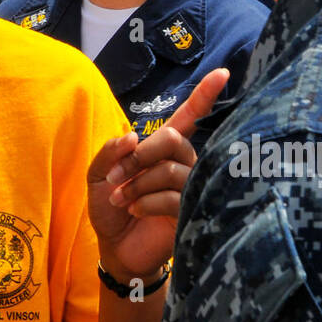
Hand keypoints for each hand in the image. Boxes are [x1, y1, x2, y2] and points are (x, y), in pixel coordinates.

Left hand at [87, 68, 229, 282]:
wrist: (114, 248)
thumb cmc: (110, 207)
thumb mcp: (99, 174)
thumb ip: (111, 152)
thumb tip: (134, 137)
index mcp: (161, 148)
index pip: (188, 116)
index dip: (204, 95)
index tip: (223, 73)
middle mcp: (180, 163)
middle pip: (173, 139)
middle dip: (141, 156)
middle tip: (119, 176)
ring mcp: (188, 188)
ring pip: (171, 170)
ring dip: (139, 183)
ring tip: (122, 199)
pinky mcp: (190, 213)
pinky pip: (174, 197)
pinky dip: (147, 201)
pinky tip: (135, 211)